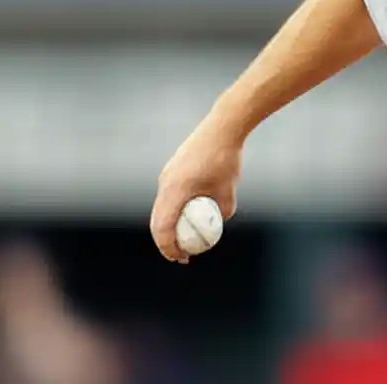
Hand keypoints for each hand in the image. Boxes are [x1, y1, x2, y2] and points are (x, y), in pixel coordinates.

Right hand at [149, 116, 243, 262]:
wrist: (221, 128)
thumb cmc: (226, 159)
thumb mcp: (228, 192)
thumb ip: (222, 211)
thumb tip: (217, 225)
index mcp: (175, 191)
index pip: (163, 227)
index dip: (169, 247)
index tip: (181, 258)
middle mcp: (165, 183)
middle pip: (157, 221)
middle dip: (166, 241)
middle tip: (180, 256)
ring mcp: (166, 175)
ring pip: (160, 208)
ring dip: (168, 226)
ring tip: (183, 240)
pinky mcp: (171, 170)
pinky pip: (167, 196)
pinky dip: (172, 211)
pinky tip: (186, 216)